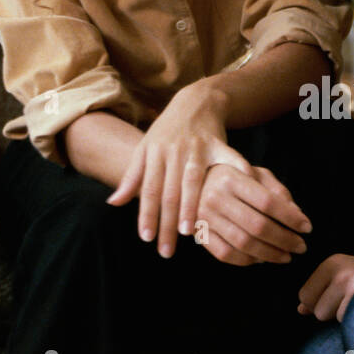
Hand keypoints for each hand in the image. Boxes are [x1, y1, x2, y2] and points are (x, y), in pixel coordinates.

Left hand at [106, 81, 244, 256]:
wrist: (195, 102)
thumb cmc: (167, 132)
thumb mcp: (145, 149)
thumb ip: (131, 177)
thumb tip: (113, 203)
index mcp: (154, 154)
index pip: (149, 190)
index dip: (146, 215)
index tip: (146, 239)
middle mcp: (174, 151)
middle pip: (168, 192)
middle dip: (166, 223)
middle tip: (166, 250)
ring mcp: (197, 147)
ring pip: (192, 181)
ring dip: (189, 206)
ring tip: (187, 231)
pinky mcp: (218, 144)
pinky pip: (229, 159)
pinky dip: (238, 172)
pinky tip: (241, 191)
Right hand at [194, 161, 312, 265]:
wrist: (194, 183)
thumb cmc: (233, 177)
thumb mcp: (256, 174)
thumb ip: (277, 191)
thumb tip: (297, 215)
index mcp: (232, 178)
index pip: (268, 202)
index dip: (290, 217)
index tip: (307, 227)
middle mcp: (216, 197)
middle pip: (257, 226)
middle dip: (284, 240)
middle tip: (300, 247)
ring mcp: (205, 218)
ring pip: (243, 244)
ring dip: (270, 254)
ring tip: (286, 256)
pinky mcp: (199, 234)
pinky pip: (226, 254)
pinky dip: (247, 261)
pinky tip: (261, 259)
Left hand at [298, 254, 353, 321]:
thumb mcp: (345, 279)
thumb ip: (321, 292)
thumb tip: (300, 309)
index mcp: (332, 263)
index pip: (304, 295)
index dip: (319, 303)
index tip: (340, 296)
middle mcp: (340, 270)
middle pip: (315, 309)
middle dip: (331, 313)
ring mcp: (353, 284)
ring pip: (330, 317)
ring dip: (346, 318)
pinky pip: (348, 322)